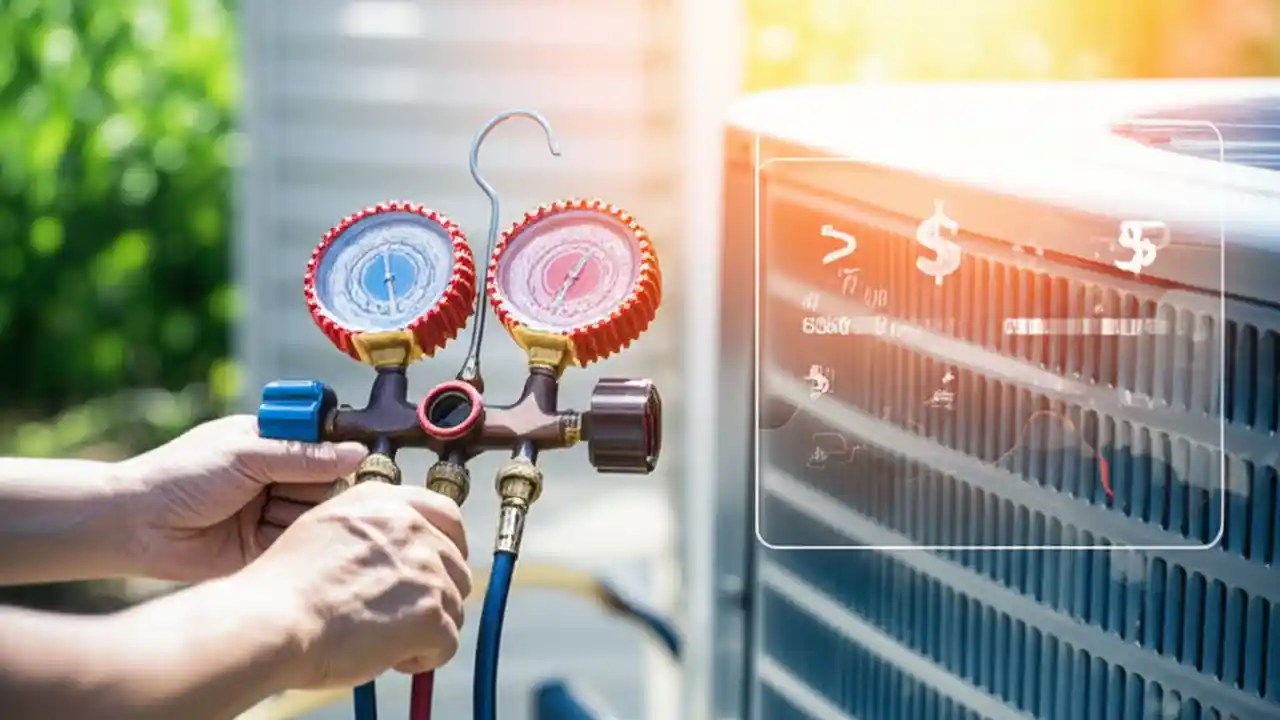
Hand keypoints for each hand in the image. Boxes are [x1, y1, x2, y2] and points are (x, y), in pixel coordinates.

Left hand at [116, 414, 366, 580]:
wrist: (137, 527)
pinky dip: (298, 537)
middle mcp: (276, 475)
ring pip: (317, 510)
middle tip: (316, 487)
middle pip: (327, 478)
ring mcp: (272, 511)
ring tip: (278, 512)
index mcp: (271, 441)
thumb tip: (357, 452)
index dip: (341, 447)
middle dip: (324, 483)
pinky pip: (298, 539)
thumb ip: (303, 456)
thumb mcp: (247, 455)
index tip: (361, 454)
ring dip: (307, 511)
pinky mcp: (266, 545)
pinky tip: (282, 533)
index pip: (323, 440)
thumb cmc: (182, 476)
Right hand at [242, 481, 470, 686]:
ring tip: (384, 641)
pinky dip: (425, 658)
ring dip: (428, 629)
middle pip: (455, 566)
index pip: (445, 514)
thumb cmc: (285, 587)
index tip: (440, 569)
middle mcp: (410, 527)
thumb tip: (397, 559)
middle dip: (435, 596)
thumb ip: (370, 533)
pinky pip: (448, 643)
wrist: (271, 620)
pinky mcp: (431, 611)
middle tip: (400, 618)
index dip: (450, 545)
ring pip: (454, 606)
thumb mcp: (326, 529)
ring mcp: (426, 568)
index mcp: (384, 502)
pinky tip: (390, 659)